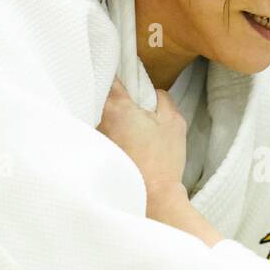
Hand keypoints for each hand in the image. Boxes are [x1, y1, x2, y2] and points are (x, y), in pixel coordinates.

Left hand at [96, 77, 186, 195]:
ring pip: (103, 116)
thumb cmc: (162, 160)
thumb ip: (163, 98)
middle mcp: (99, 119)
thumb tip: (153, 92)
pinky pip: (104, 133)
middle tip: (137, 102)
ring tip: (134, 127)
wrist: (153, 198)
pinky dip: (113, 133)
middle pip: (104, 96)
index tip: (128, 71)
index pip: (111, 76)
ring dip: (115, 117)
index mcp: (116, 106)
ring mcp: (95, 137)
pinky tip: (129, 143)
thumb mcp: (173, 121)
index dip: (121, 72)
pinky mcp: (97, 152)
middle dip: (119, 96)